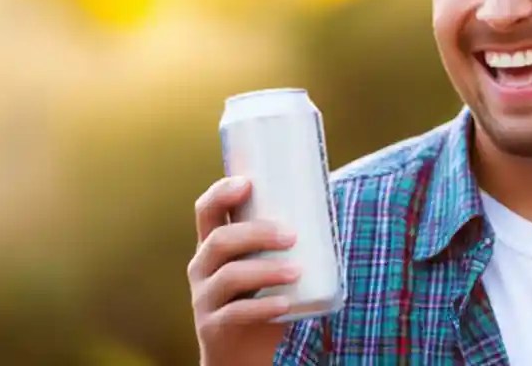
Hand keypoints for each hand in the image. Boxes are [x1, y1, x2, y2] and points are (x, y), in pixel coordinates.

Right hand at [188, 176, 300, 365]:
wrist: (242, 352)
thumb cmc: (261, 297)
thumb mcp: (265, 264)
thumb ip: (282, 240)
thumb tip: (329, 205)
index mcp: (214, 245)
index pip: (206, 210)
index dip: (221, 193)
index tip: (247, 183)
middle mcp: (202, 267)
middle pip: (220, 240)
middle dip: (256, 233)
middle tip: (292, 235)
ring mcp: (204, 298)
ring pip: (229, 276)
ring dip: (266, 270)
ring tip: (296, 271)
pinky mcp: (214, 327)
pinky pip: (235, 313)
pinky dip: (262, 307)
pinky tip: (285, 303)